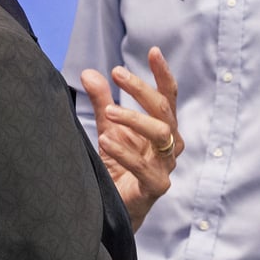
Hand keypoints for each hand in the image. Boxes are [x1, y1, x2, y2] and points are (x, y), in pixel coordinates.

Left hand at [79, 47, 183, 229]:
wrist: (115, 208)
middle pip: (164, 110)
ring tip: (109, 111)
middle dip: (142, 89)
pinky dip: (125, 152)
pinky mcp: (157, 187)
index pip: (168, 96)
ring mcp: (166, 166)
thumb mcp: (109, 128)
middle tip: (117, 73)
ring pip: (160, 134)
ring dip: (134, 118)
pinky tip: (106, 141)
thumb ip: (103, 102)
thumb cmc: (118, 165)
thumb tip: (90, 72)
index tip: (153, 51)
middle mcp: (170, 144)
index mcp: (163, 127)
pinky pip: (145, 167)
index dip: (163, 74)